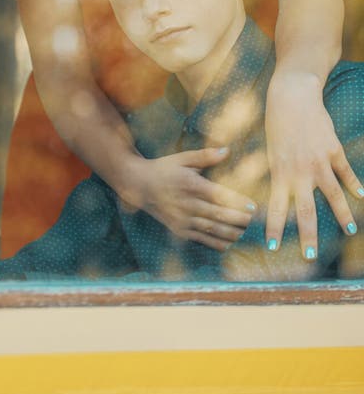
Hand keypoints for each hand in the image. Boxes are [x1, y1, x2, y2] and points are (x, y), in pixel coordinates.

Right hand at [124, 147, 256, 250]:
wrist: (138, 185)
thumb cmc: (164, 169)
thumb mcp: (182, 158)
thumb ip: (205, 156)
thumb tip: (227, 150)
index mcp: (190, 184)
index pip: (218, 195)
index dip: (237, 202)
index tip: (253, 206)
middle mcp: (187, 204)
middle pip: (218, 215)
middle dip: (239, 219)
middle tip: (254, 220)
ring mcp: (182, 219)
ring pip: (212, 229)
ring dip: (231, 233)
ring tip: (246, 232)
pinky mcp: (179, 230)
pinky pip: (202, 239)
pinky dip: (217, 243)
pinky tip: (230, 242)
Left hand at [265, 70, 362, 258]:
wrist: (292, 96)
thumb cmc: (277, 124)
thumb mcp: (272, 151)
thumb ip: (280, 174)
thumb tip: (282, 195)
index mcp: (280, 171)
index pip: (276, 207)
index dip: (274, 228)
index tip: (272, 247)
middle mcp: (300, 171)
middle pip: (306, 210)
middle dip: (307, 234)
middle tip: (309, 256)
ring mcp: (319, 161)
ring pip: (333, 194)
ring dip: (341, 215)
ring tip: (349, 231)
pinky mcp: (333, 149)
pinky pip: (346, 172)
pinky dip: (355, 184)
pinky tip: (361, 196)